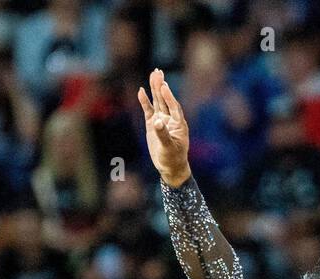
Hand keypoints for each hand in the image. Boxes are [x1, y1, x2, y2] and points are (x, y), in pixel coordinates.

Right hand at [137, 68, 190, 187]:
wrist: (170, 167)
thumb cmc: (172, 158)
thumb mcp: (168, 147)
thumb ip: (162, 134)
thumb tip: (157, 121)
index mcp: (178, 123)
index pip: (173, 106)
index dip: (169, 96)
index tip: (164, 85)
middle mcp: (170, 119)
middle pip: (165, 100)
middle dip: (161, 86)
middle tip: (158, 72)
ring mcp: (161, 120)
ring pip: (157, 102)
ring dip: (155, 89)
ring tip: (153, 74)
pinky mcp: (153, 124)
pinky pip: (148, 110)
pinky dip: (145, 101)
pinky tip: (141, 91)